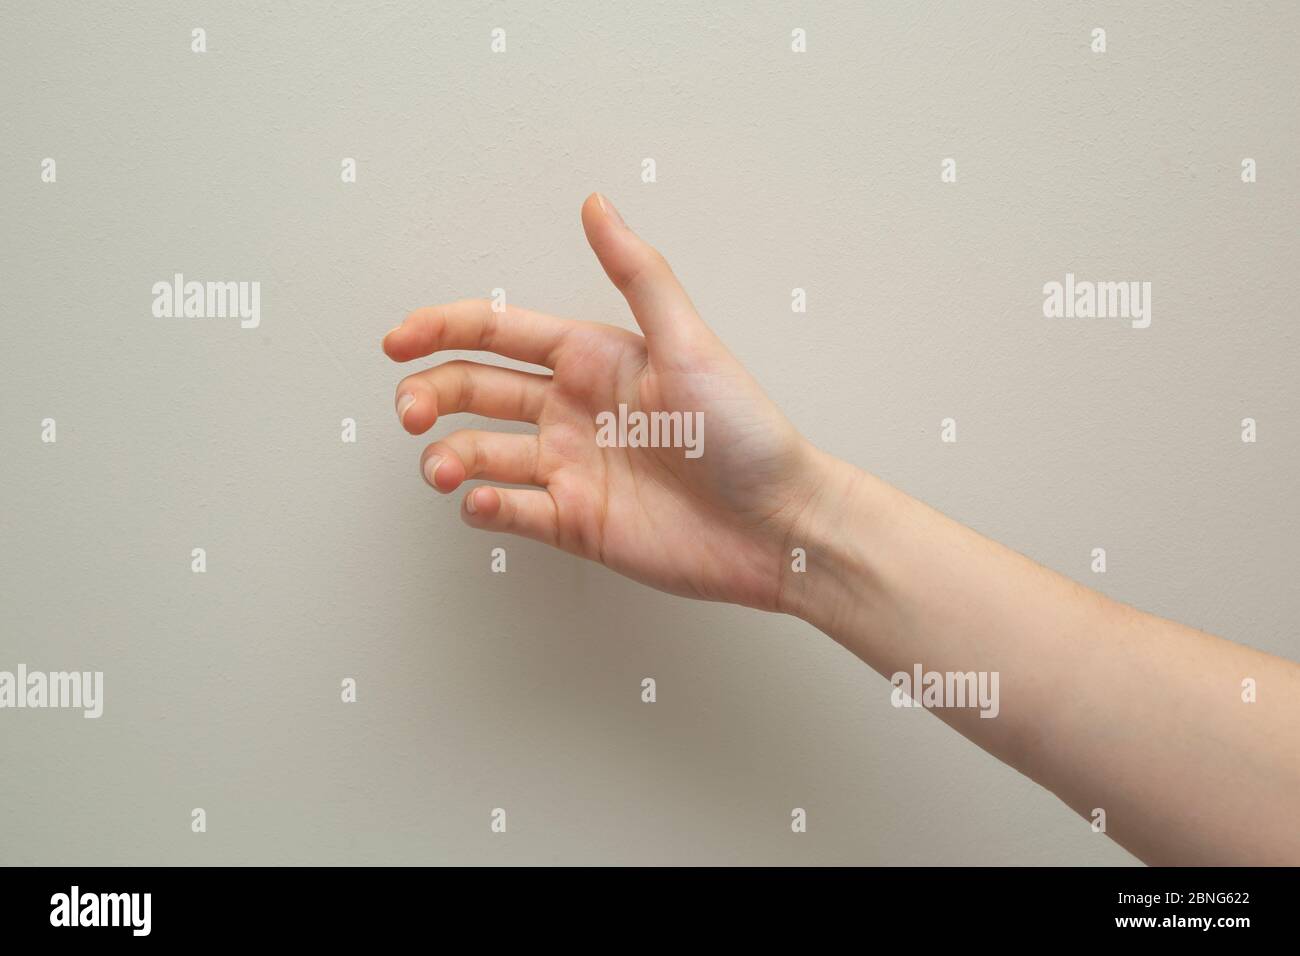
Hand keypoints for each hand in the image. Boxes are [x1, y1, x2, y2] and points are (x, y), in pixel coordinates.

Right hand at [382, 193, 825, 610]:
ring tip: (444, 468)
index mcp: (592, 358)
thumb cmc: (745, 431)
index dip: (441, 330)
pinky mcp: (576, 522)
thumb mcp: (688, 342)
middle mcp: (573, 409)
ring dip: (450, 458)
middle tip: (412, 413)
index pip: (497, 333)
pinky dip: (487, 507)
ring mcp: (572, 467)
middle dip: (432, 395)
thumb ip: (636, 274)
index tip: (397, 339)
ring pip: (482, 454)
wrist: (776, 525)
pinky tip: (485, 504)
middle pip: (475, 391)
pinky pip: (513, 511)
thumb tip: (596, 203)